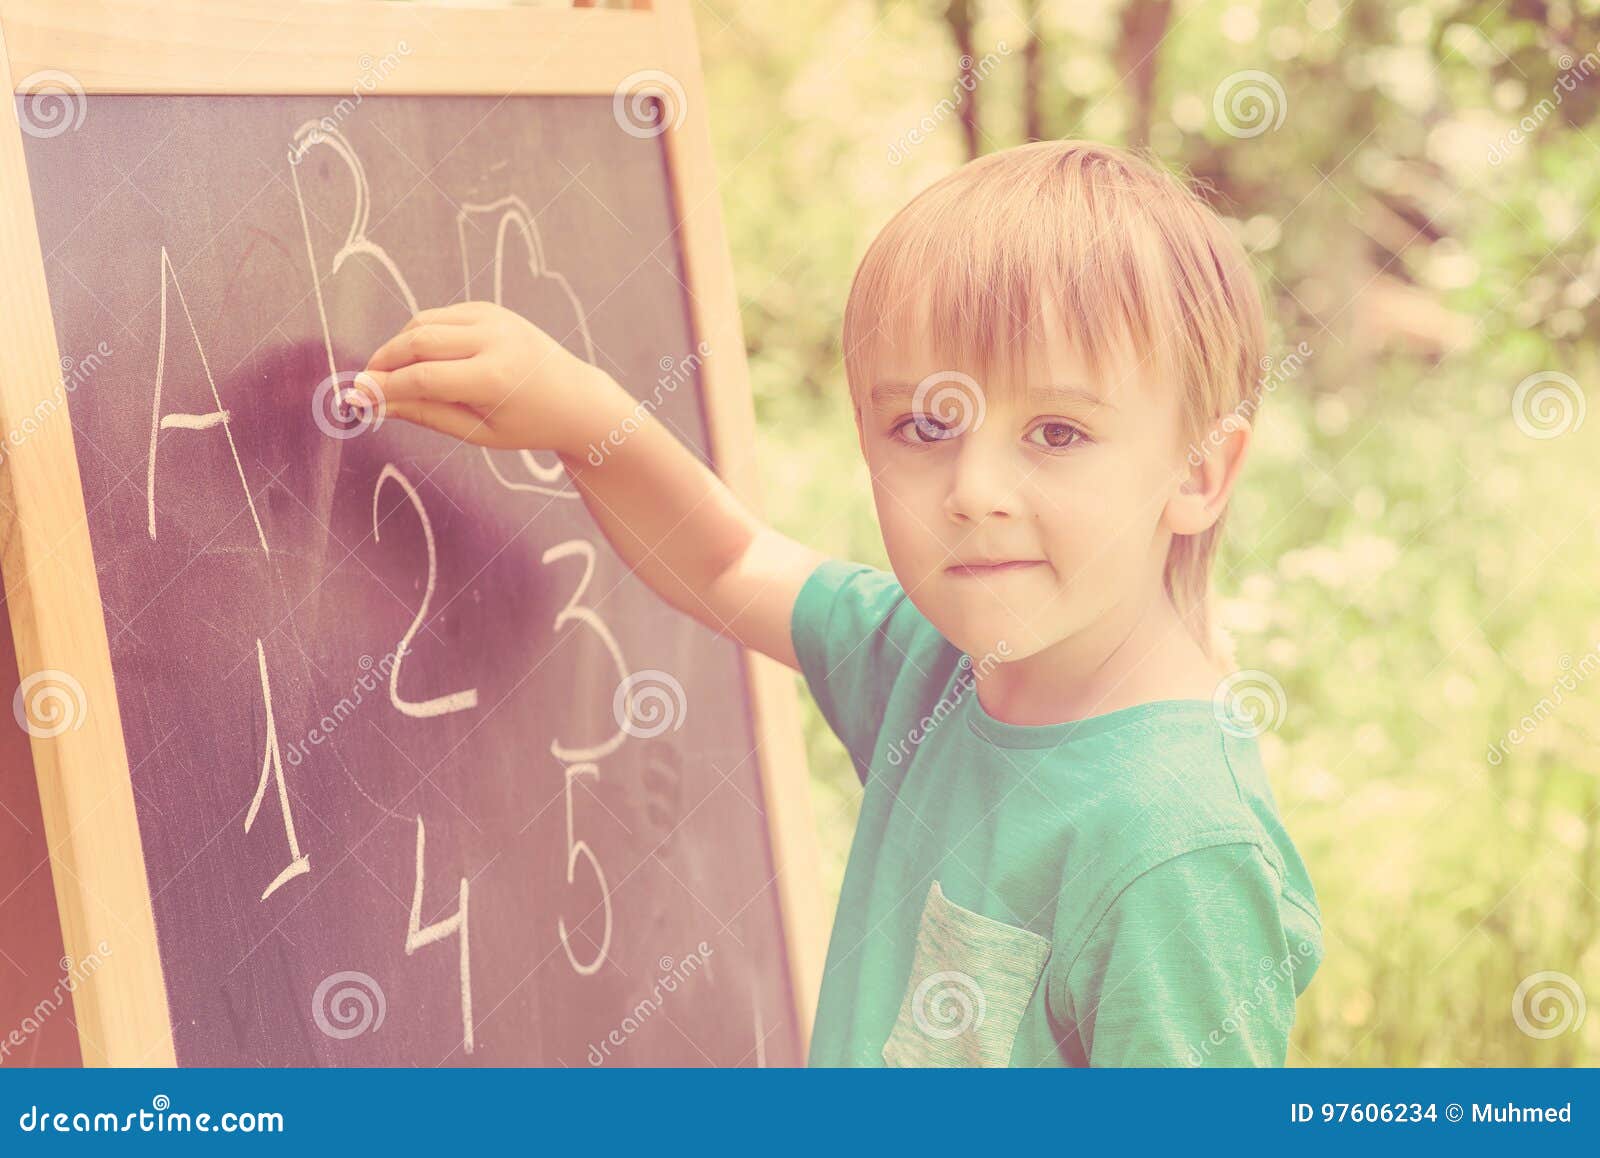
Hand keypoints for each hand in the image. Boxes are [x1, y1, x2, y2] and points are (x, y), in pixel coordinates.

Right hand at [355, 301, 614, 452]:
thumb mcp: (478, 432)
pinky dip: (419, 334)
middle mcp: (494, 339)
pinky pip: (440, 316)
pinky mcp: (490, 309)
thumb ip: (426, 414)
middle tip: (365, 384)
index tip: (358, 398)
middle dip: (384, 360)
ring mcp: (494, 318)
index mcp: (494, 378)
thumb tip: (376, 402)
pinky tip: (416, 359)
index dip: (385, 387)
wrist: (575, 398)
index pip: (423, 377)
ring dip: (398, 345)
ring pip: (424, 322)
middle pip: (418, 341)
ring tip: (389, 374)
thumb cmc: (527, 425)